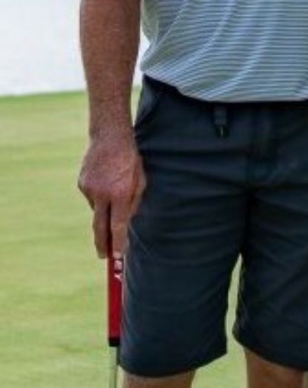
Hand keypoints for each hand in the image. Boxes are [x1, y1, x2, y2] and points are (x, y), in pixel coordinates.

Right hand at [78, 133, 144, 257]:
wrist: (109, 137)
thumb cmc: (130, 158)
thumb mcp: (140, 179)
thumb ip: (134, 201)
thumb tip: (126, 221)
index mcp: (120, 192)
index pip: (117, 224)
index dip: (117, 241)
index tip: (117, 255)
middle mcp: (103, 193)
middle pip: (100, 226)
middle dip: (102, 244)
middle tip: (104, 257)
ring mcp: (89, 189)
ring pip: (97, 209)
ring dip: (105, 206)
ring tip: (113, 187)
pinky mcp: (81, 184)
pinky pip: (92, 197)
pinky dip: (99, 194)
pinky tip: (105, 179)